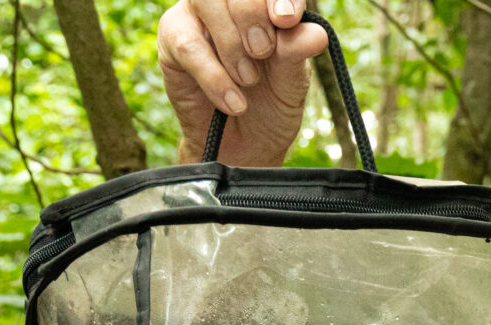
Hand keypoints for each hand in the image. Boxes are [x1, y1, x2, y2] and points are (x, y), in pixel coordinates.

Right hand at [157, 0, 329, 165]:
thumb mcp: (292, 81)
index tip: (286, 19)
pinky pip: (188, 45)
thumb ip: (298, 52)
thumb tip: (317, 34)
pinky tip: (234, 103)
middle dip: (252, 16)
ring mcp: (198, 17)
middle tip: (263, 53)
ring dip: (231, 43)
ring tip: (248, 80)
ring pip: (206, 1)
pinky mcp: (173, 41)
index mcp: (264, 3)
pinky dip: (214, 76)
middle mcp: (228, 2)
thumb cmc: (271, 104)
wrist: (245, 145)